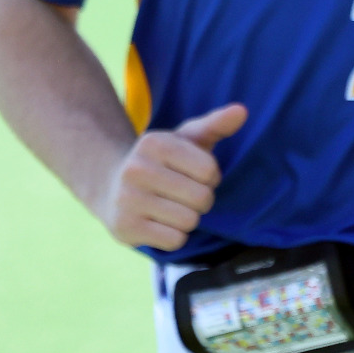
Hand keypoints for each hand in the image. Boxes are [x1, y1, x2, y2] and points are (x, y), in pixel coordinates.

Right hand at [92, 103, 246, 251]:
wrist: (112, 187)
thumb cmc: (163, 162)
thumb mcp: (187, 139)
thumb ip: (216, 124)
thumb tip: (242, 111)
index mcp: (154, 143)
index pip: (209, 170)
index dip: (210, 178)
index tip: (193, 175)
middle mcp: (136, 169)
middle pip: (202, 198)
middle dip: (201, 200)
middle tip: (183, 195)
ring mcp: (127, 200)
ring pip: (189, 221)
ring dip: (188, 219)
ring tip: (170, 208)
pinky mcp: (125, 228)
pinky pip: (174, 241)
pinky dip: (175, 236)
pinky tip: (159, 223)